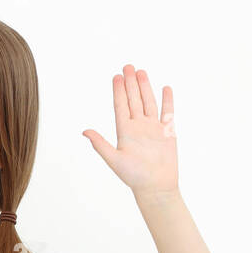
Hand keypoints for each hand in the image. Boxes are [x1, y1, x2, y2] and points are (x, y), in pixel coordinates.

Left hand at [82, 64, 178, 197]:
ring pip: (148, 102)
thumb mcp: (114, 160)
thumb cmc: (134, 177)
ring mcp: (152, 128)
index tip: (116, 76)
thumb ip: (101, 144)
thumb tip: (85, 132)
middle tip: (127, 66)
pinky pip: (167, 112)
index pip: (120, 106)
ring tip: (140, 72)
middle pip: (133, 100)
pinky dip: (167, 100)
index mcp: (124, 131)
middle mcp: (138, 127)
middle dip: (130, 83)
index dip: (118, 91)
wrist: (156, 186)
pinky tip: (165, 88)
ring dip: (145, 87)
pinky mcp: (167, 132)